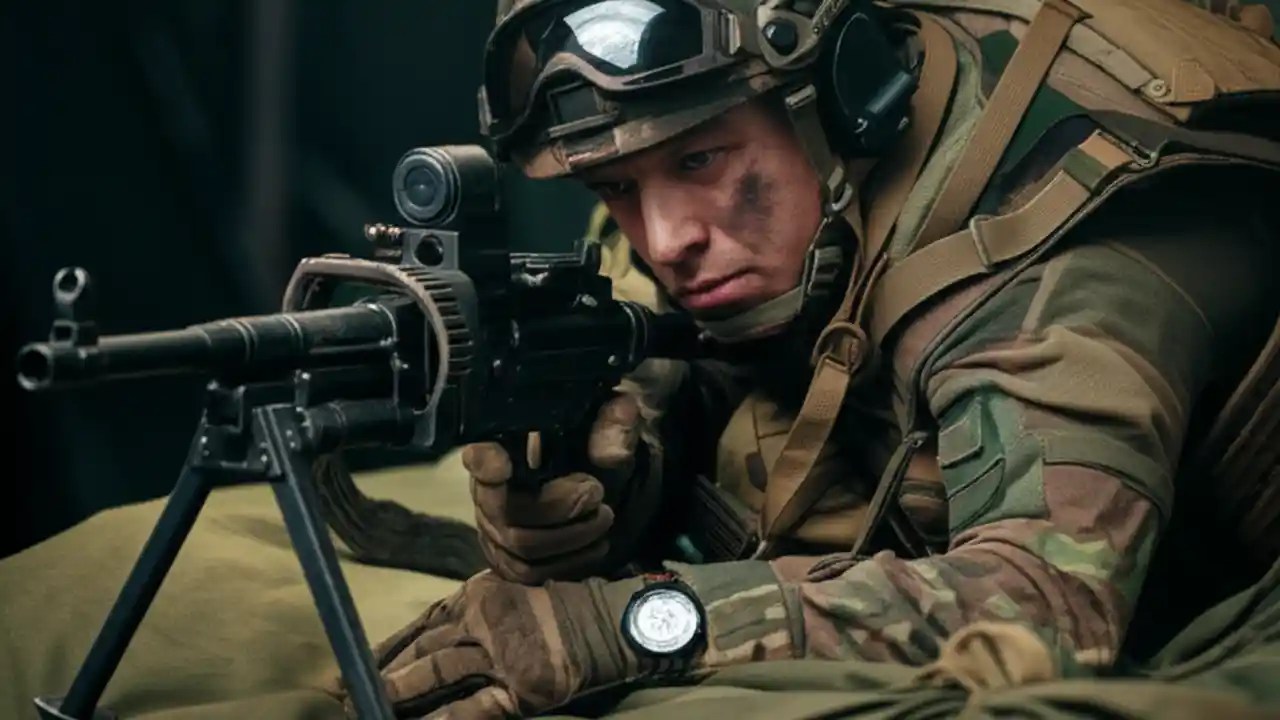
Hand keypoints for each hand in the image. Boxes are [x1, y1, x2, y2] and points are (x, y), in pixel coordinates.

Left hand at [366, 570, 649, 718]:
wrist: (612, 622)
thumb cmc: (563, 607)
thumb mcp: (510, 594)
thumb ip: (471, 612)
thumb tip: (429, 640)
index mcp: (477, 595)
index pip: (420, 625)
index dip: (385, 647)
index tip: (350, 664)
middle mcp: (483, 619)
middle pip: (422, 649)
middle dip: (380, 672)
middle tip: (342, 691)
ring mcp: (502, 654)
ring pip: (437, 673)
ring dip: (398, 691)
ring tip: (365, 704)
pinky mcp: (521, 688)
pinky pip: (472, 709)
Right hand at [465, 394, 651, 583]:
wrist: (597, 484)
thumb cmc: (593, 448)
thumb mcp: (608, 427)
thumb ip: (613, 429)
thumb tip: (613, 455)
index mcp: (504, 447)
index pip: (480, 456)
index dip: (484, 463)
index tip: (501, 464)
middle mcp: (487, 490)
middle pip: (506, 511)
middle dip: (562, 508)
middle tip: (597, 495)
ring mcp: (493, 529)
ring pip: (521, 547)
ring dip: (572, 537)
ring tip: (604, 518)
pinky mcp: (507, 559)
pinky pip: (529, 574)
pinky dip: (569, 564)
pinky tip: (596, 545)